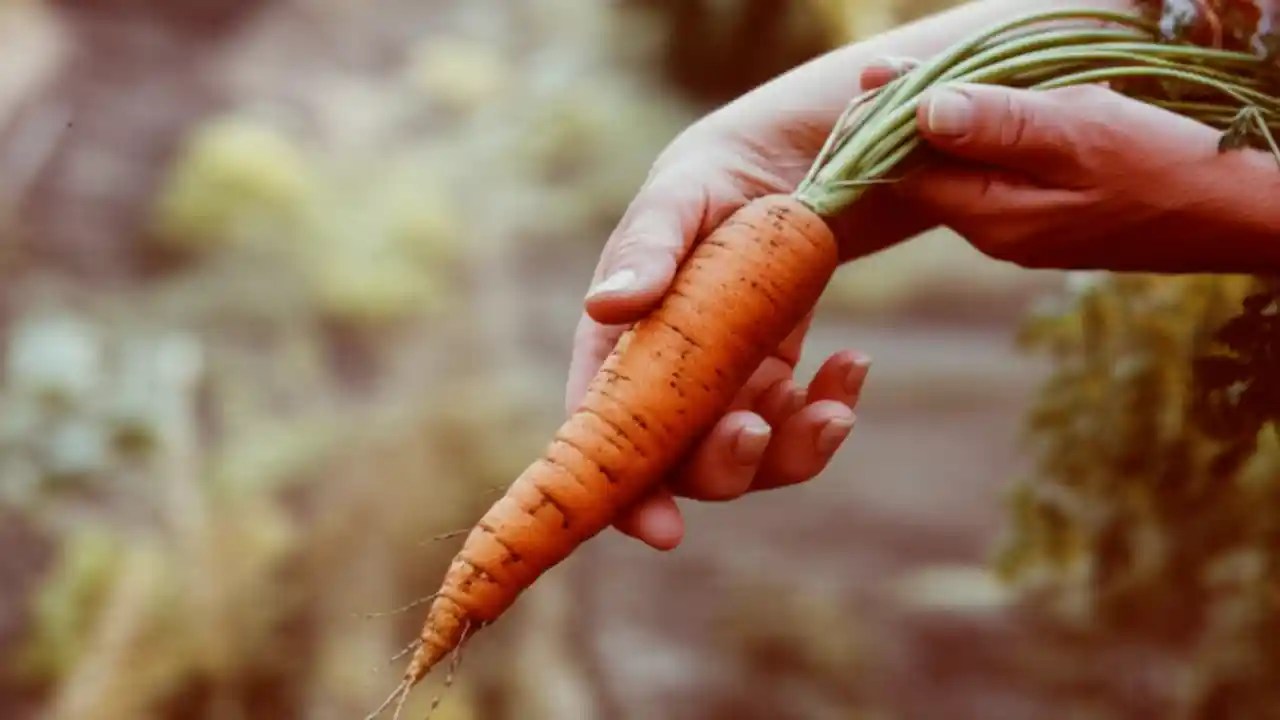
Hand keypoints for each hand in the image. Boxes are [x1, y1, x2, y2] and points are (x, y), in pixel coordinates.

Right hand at [566, 75, 930, 551]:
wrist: (788, 158)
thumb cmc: (715, 173)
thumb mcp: (683, 194)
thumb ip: (649, 246)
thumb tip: (607, 303)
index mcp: (618, 343)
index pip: (599, 430)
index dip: (623, 489)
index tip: (661, 529)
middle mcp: (663, 378)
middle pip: (677, 461)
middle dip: (721, 468)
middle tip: (757, 433)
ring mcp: (722, 385)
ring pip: (748, 457)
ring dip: (792, 451)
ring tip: (836, 409)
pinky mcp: (775, 378)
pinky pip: (799, 424)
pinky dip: (832, 410)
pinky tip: (854, 365)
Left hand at [887, 77, 1279, 271]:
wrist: (1240, 213)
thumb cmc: (1165, 166)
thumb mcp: (1078, 133)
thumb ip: (998, 124)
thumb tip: (921, 112)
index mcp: (992, 219)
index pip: (906, 174)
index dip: (887, 124)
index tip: (879, 77)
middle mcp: (997, 234)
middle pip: (930, 173)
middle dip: (910, 122)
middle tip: (887, 70)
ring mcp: (1025, 229)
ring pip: (966, 170)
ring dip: (951, 125)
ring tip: (932, 78)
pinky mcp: (1051, 216)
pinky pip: (1001, 171)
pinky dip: (991, 137)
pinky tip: (998, 106)